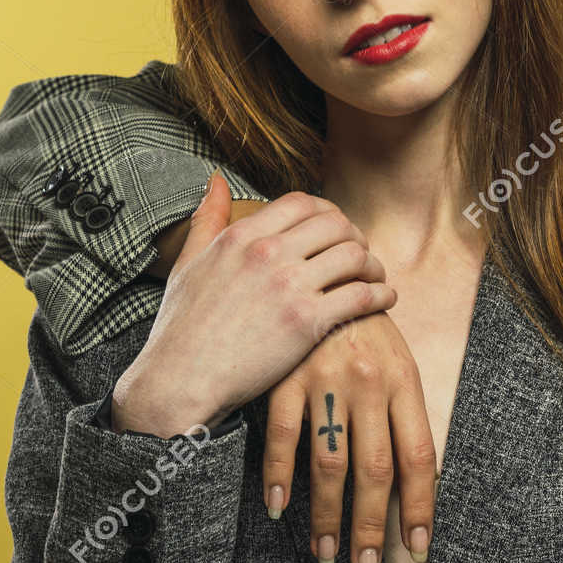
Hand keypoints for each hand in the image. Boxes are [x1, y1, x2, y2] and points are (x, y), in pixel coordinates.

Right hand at [110, 171, 395, 435]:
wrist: (178, 381)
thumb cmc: (180, 328)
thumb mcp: (187, 264)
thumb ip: (207, 218)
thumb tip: (216, 180)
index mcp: (243, 235)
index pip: (303, 203)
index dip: (328, 212)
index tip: (336, 230)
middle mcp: (268, 252)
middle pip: (335, 224)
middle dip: (355, 236)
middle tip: (360, 255)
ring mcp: (289, 285)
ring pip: (353, 255)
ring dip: (372, 265)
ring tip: (374, 277)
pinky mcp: (306, 321)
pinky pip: (361, 295)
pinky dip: (381, 294)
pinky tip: (384, 300)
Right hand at [263, 311, 437, 562]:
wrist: (321, 273)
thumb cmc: (364, 328)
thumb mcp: (396, 359)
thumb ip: (402, 413)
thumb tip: (416, 480)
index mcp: (404, 380)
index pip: (418, 457)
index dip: (420, 507)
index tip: (416, 547)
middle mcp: (369, 382)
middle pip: (375, 469)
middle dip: (370, 527)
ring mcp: (327, 380)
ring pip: (330, 463)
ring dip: (327, 517)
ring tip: (326, 554)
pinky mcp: (287, 378)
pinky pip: (283, 438)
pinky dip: (280, 478)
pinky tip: (280, 508)